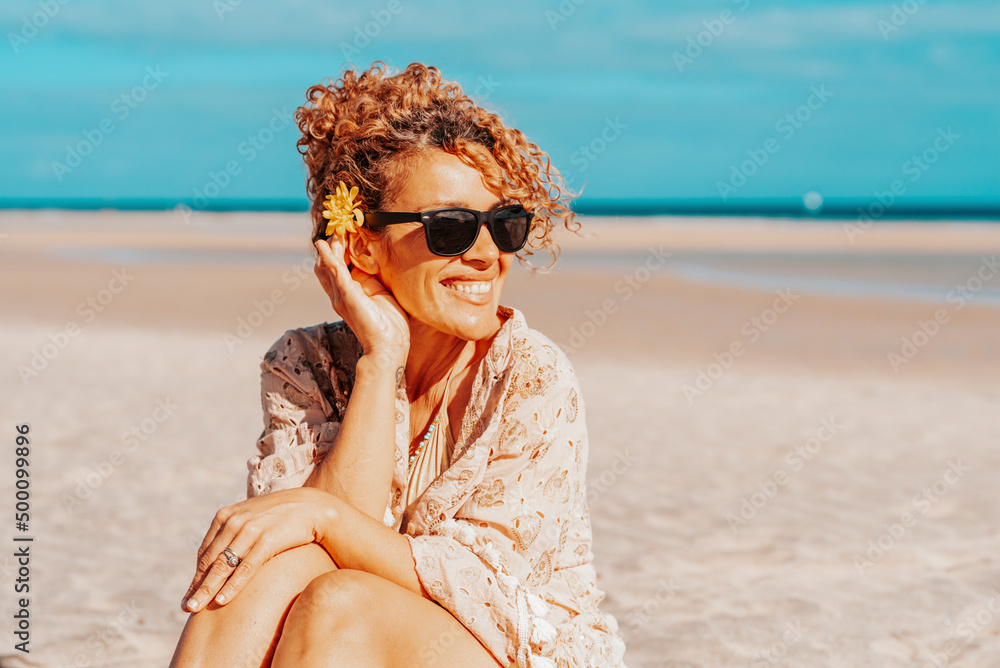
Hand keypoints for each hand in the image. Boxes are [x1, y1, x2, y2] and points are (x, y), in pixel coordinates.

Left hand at [181, 487, 339, 611]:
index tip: (189, 595)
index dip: (196, 576)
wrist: (313, 507)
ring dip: (207, 590)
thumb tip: (219, 556)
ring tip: (195, 609)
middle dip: (196, 587)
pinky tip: (221, 600)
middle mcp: (234, 522)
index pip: (205, 552)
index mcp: (226, 516)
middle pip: (209, 561)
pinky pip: (245, 568)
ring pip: (223, 566)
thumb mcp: (251, 518)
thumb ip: (233, 531)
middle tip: (186, 608)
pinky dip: (232, 586)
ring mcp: (250, 530)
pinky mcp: (267, 540)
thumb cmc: (281, 516)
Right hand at [314, 236, 409, 364]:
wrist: (389, 347)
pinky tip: (325, 245)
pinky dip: (328, 257)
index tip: (348, 230)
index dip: (340, 248)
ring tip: (337, 229)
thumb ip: (374, 280)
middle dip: (333, 244)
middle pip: (326, 263)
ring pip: (327, 264)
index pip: (336, 266)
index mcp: (348, 293)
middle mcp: (339, 294)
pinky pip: (334, 272)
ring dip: (331, 245)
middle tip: (341, 225)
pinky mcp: (347, 296)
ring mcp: (340, 295)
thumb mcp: (381, 295)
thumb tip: (376, 262)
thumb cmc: (389, 325)